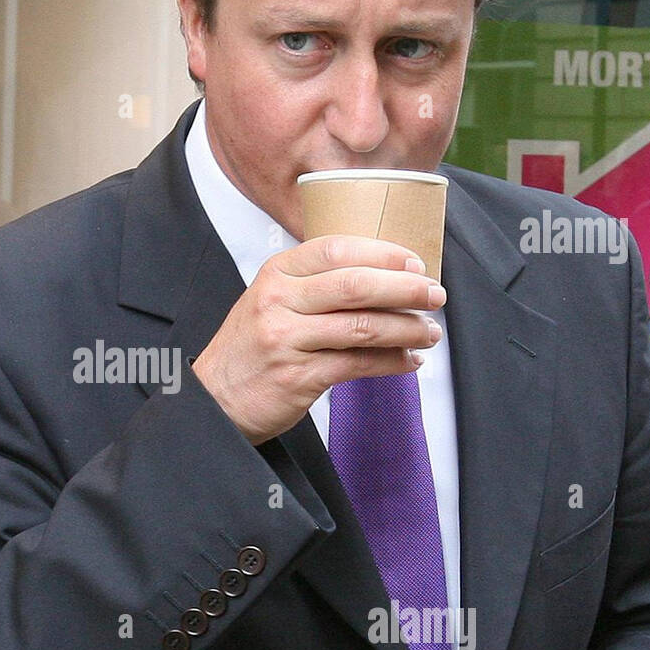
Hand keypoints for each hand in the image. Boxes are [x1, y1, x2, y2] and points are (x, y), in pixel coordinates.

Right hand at [191, 234, 445, 445]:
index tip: (416, 265)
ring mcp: (286, 340)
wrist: (213, 400)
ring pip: (362, 326)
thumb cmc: (251, 349)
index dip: (383, 254)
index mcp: (276, 274)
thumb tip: (383, 277)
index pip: (336, 250)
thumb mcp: (270, 301)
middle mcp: (278, 302)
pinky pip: (357, 364)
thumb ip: (314, 285)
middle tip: (436, 296)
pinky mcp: (297, 377)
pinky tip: (409, 361)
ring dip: (406, 329)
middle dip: (406, 289)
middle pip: (356, 285)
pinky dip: (391, 362)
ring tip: (429, 332)